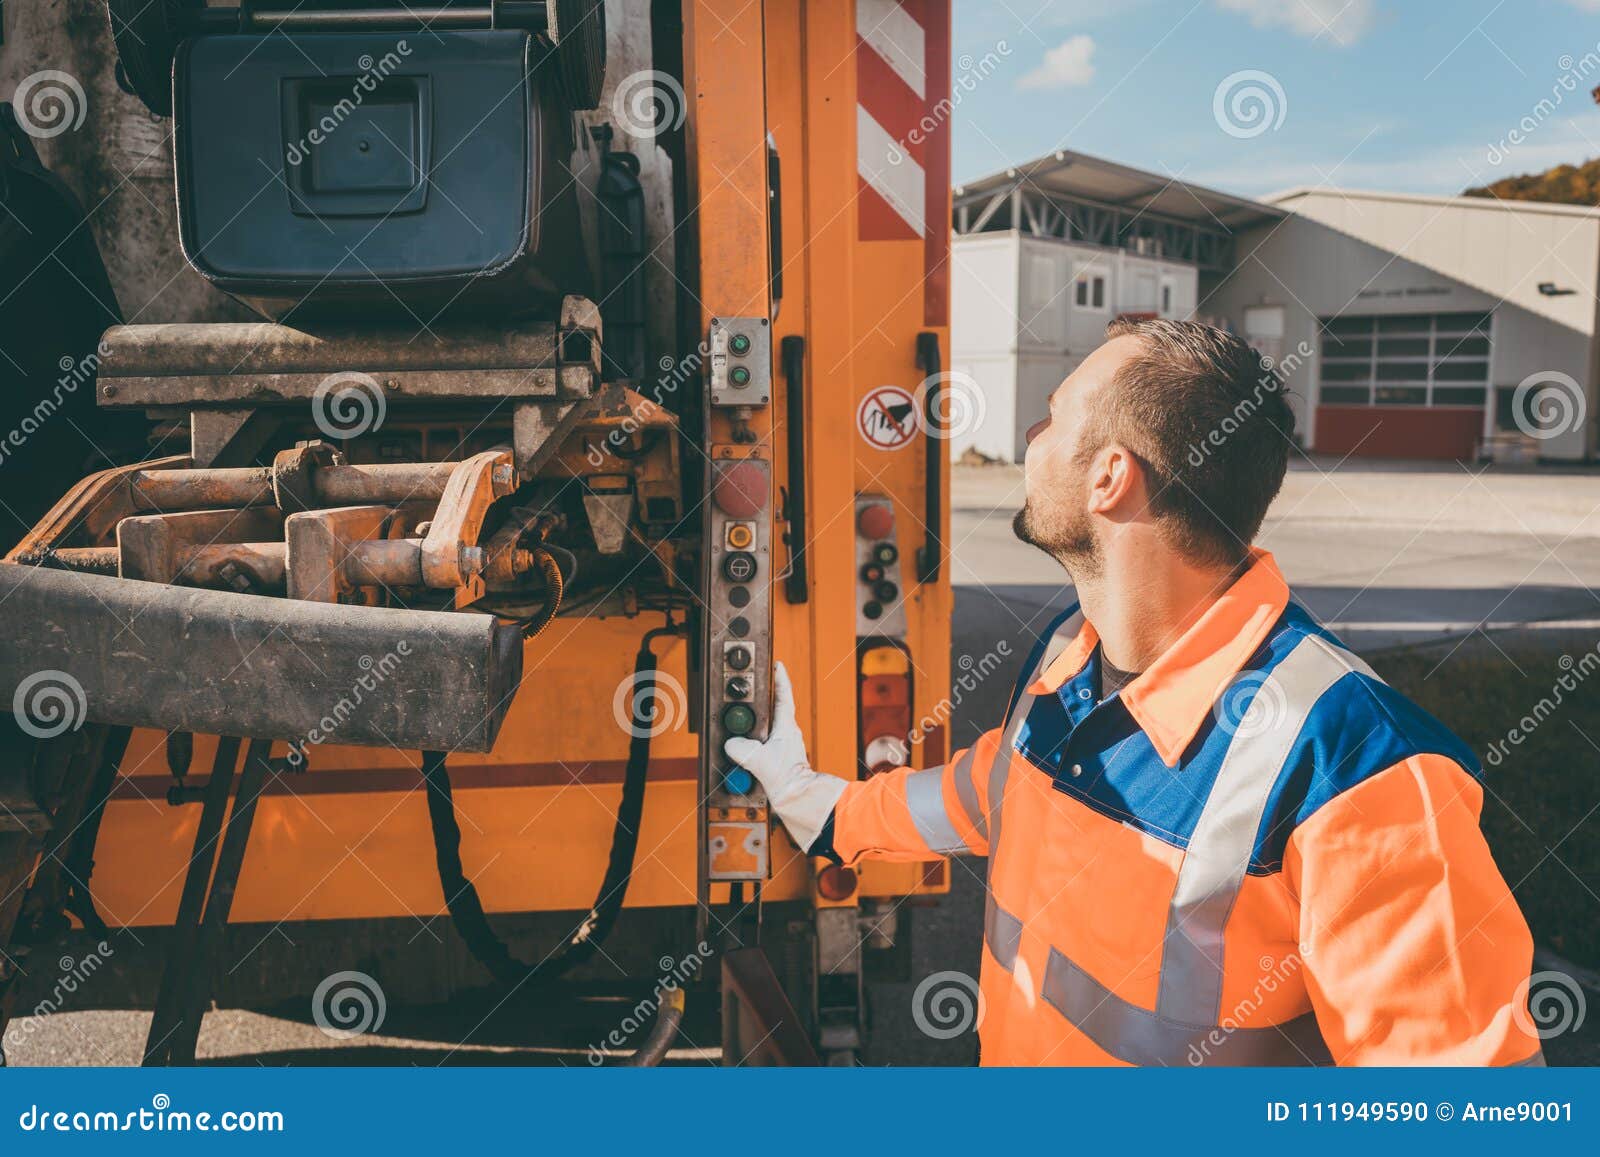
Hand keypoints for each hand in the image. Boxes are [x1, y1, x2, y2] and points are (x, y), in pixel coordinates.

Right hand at [723, 661, 845, 852]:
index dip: (779, 678)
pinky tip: (740, 759)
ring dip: (750, 732)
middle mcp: (786, 735)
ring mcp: (782, 749)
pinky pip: (759, 749)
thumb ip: (743, 748)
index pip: (783, 695)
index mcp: (786, 727)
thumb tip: (732, 744)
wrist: (799, 803)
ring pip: (763, 732)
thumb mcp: (760, 760)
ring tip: (736, 734)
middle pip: (770, 712)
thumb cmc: (789, 781)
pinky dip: (749, 751)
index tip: (776, 664)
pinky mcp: (777, 763)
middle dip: (756, 705)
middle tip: (743, 698)